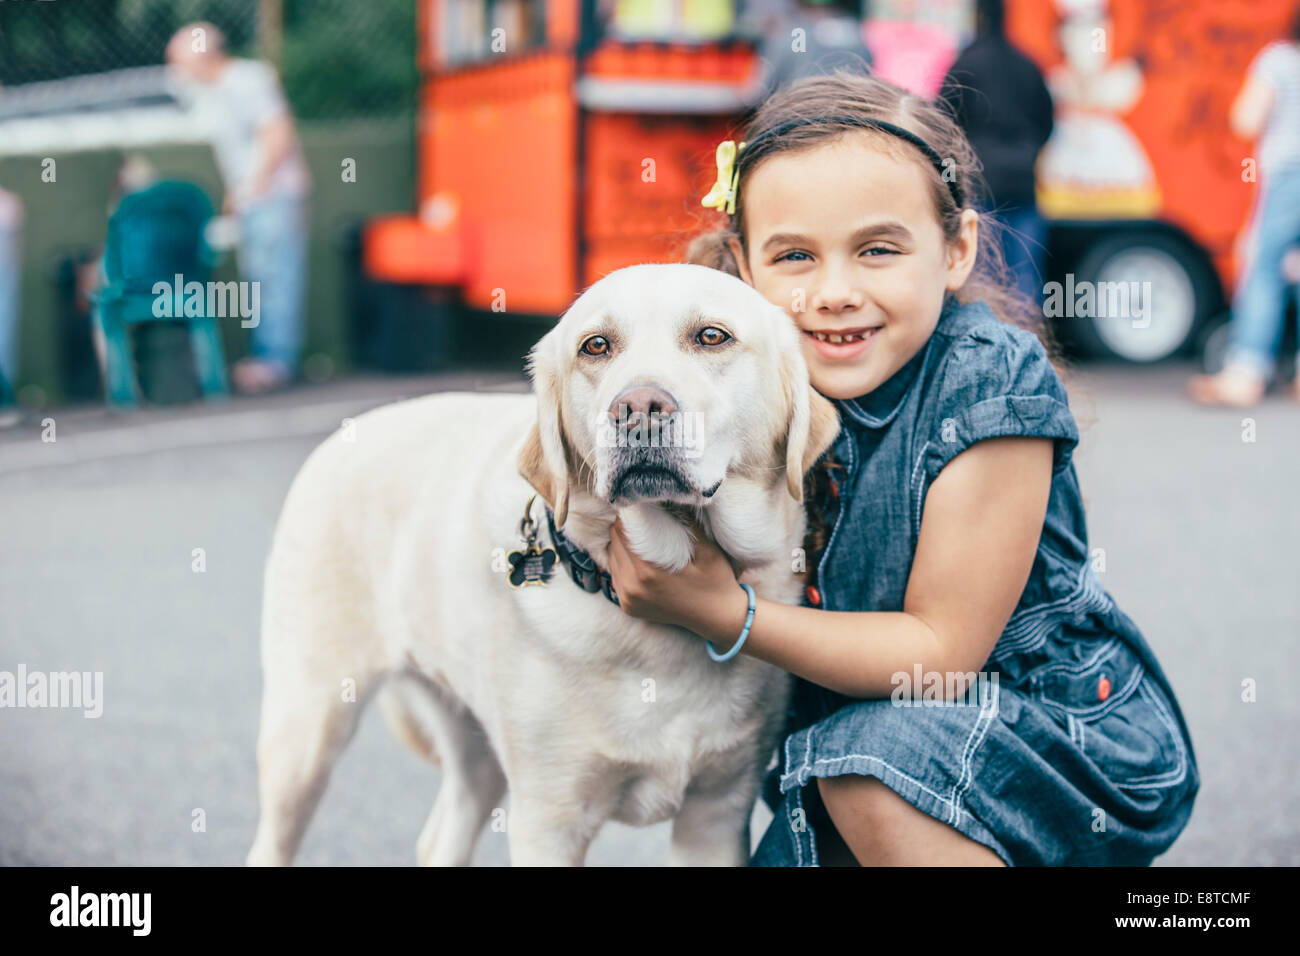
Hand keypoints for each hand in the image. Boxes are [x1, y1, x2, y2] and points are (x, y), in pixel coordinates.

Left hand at [606, 516, 747, 641]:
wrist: (718, 618)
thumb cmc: (716, 581)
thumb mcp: (707, 549)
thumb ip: (686, 523)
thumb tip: (670, 496)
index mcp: (648, 573)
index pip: (622, 531)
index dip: (629, 514)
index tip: (640, 503)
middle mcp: (632, 588)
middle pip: (613, 542)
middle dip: (625, 526)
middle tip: (640, 515)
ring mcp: (628, 600)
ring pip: (611, 557)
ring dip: (622, 544)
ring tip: (639, 534)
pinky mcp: (628, 607)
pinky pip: (616, 575)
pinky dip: (623, 561)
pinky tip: (638, 555)